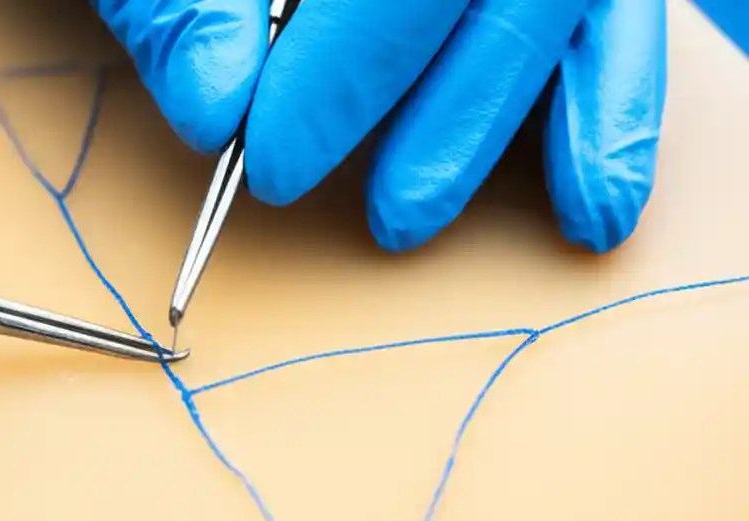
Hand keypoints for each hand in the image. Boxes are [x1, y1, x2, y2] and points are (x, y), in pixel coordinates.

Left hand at [95, 0, 665, 253]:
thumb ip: (184, 4)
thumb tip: (216, 110)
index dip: (345, 73)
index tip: (274, 162)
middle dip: (448, 111)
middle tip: (371, 209)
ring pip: (569, 5)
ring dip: (536, 122)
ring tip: (458, 222)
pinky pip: (610, 19)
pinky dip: (611, 103)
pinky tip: (593, 205)